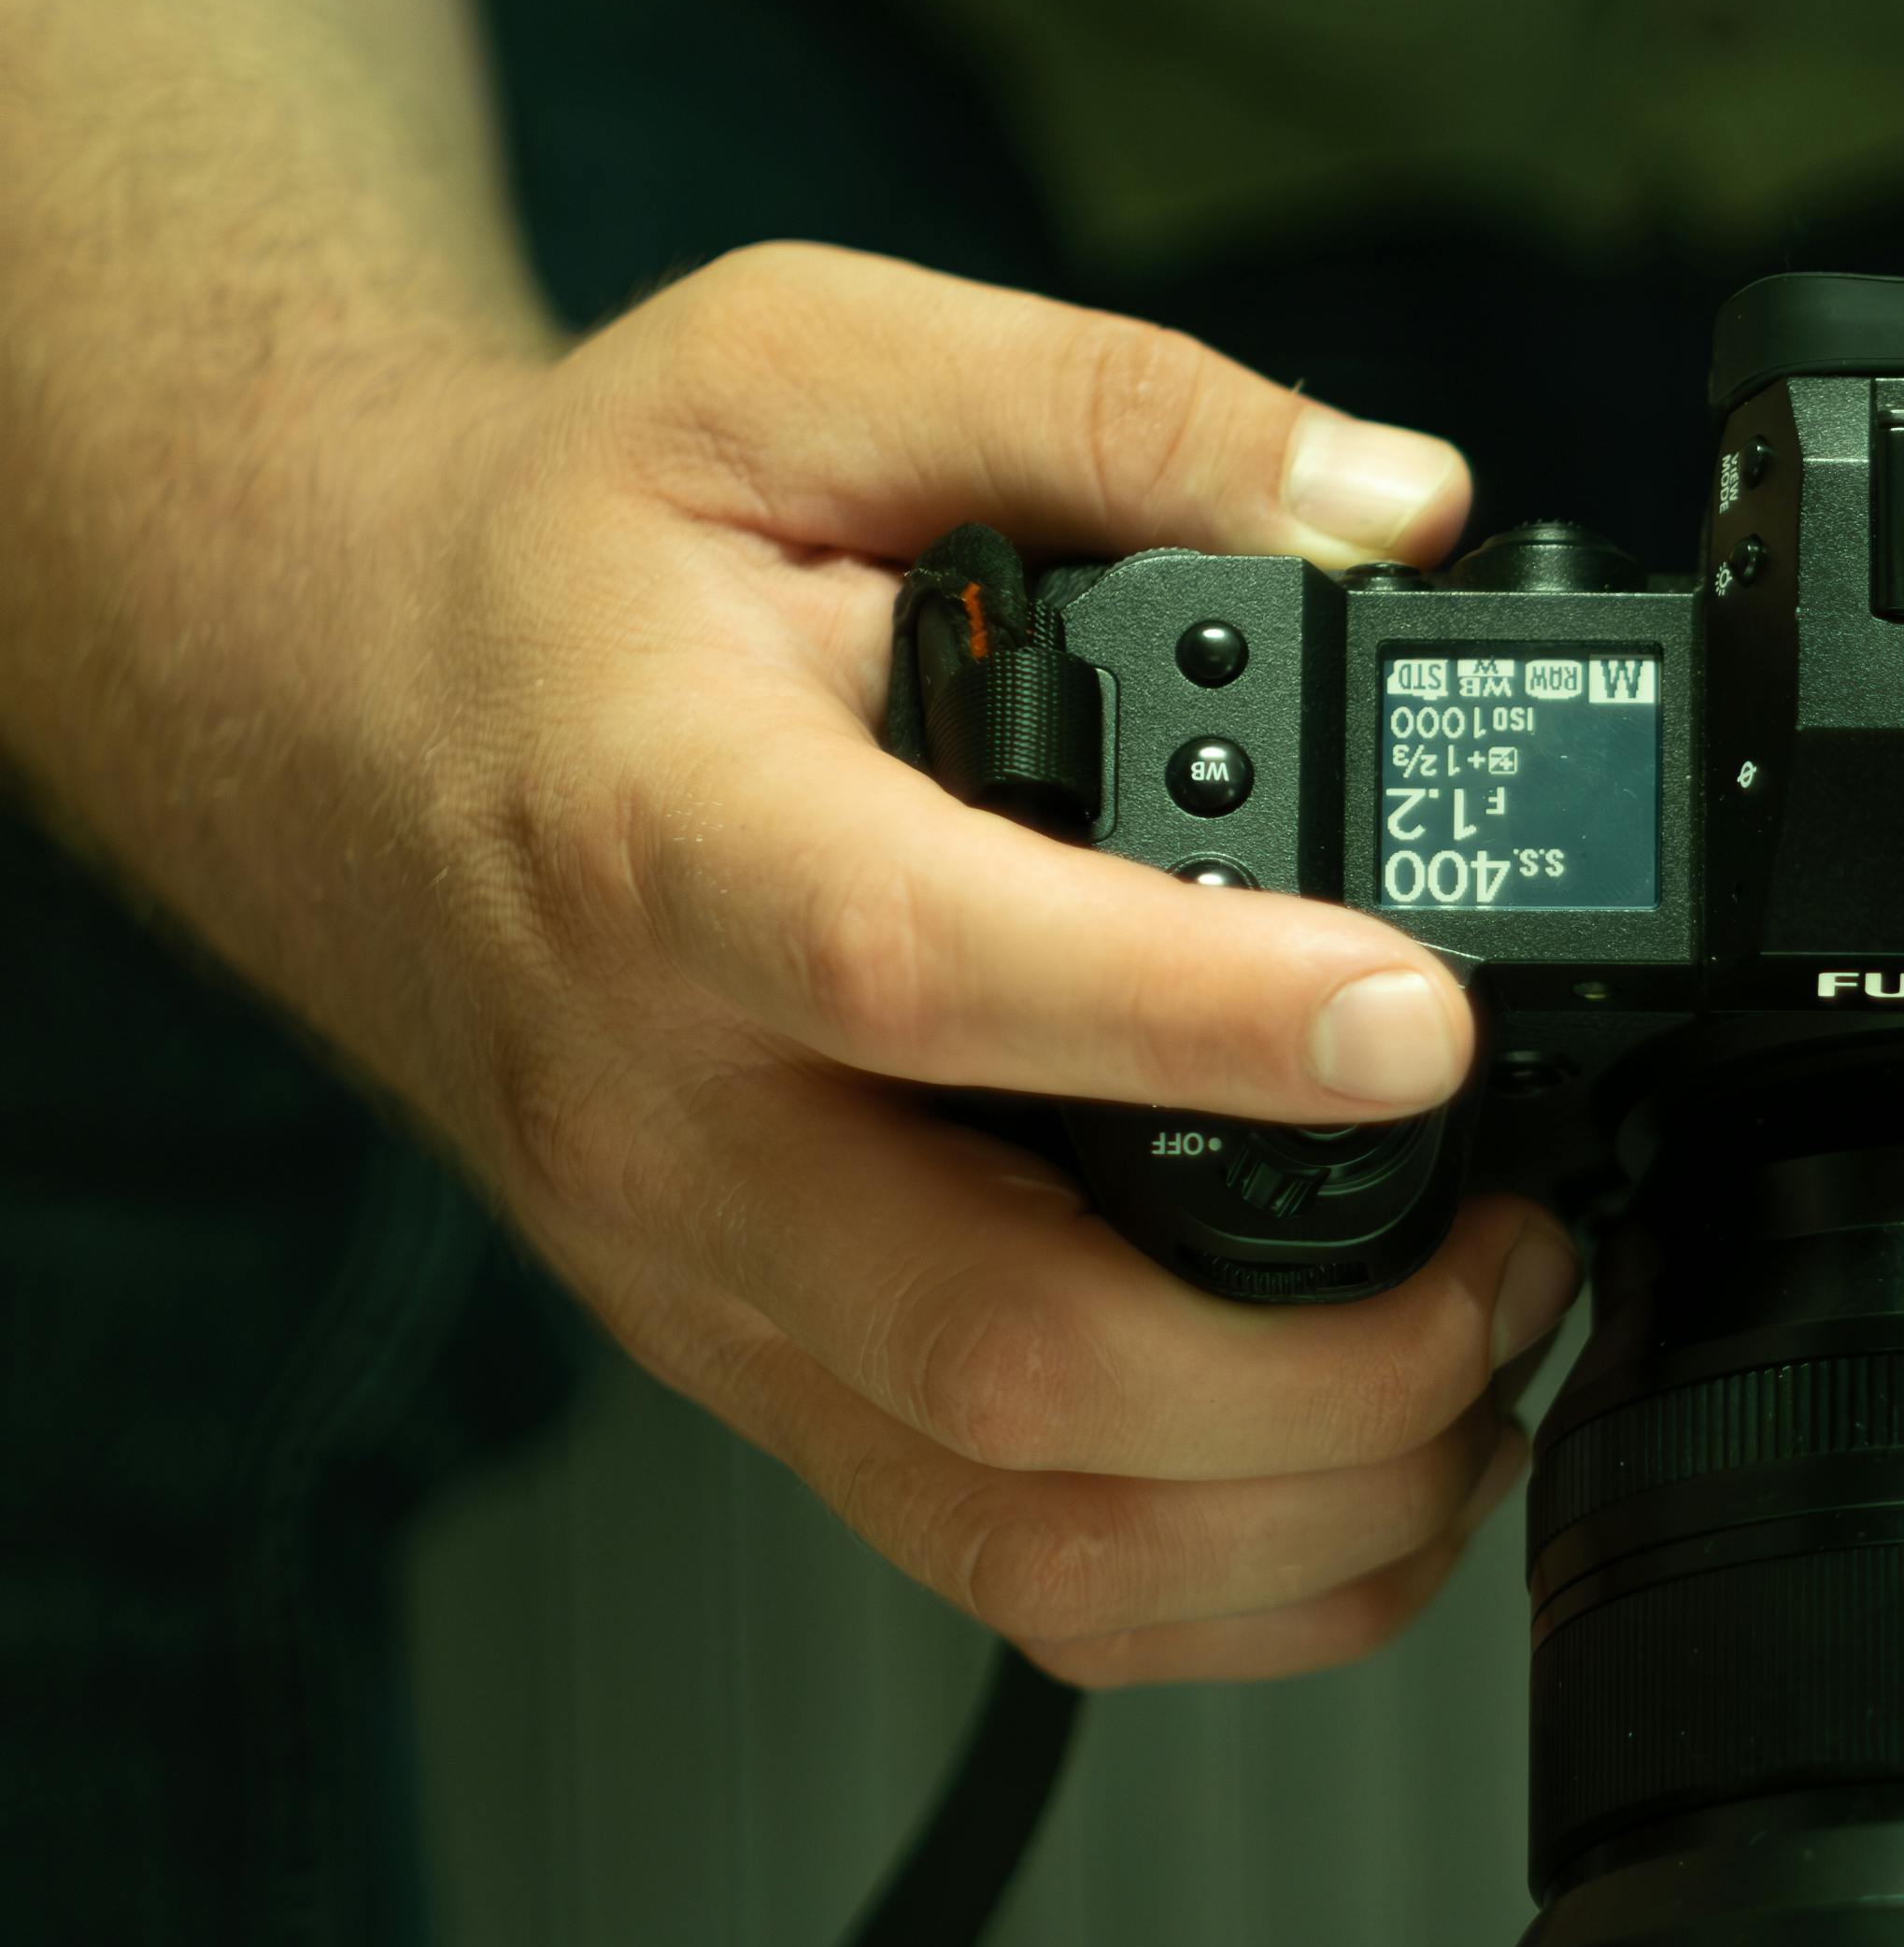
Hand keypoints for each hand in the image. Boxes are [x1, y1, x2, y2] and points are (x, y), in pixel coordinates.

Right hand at [297, 242, 1579, 1681]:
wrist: (341, 718)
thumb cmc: (572, 562)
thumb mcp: (802, 363)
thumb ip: (1114, 407)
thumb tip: (1395, 507)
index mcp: (667, 843)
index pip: (922, 971)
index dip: (1193, 1024)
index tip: (1424, 1024)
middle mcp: (678, 1122)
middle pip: (1001, 1353)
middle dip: (1325, 1362)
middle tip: (1519, 1237)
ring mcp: (718, 1290)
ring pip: (1025, 1529)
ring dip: (1310, 1506)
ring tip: (1484, 1354)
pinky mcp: (770, 1382)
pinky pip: (1009, 1573)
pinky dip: (1238, 1582)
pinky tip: (1374, 1461)